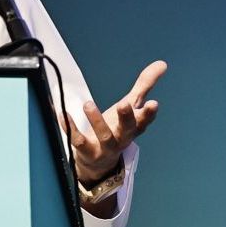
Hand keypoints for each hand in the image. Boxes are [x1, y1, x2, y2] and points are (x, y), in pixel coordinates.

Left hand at [67, 60, 165, 186]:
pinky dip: (70, 127)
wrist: (99, 162)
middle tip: (124, 104)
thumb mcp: (131, 105)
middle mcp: (122, 138)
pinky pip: (78, 140)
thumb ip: (144, 85)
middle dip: (126, 117)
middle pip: (128, 130)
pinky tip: (63, 114)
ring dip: (97, 120)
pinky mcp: (87, 152)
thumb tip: (162, 64)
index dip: (148, 113)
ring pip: (104, 136)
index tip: (153, 103)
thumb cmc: (117, 128)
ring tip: (88, 104)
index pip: (144, 120)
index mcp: (134, 126)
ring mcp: (105, 147)